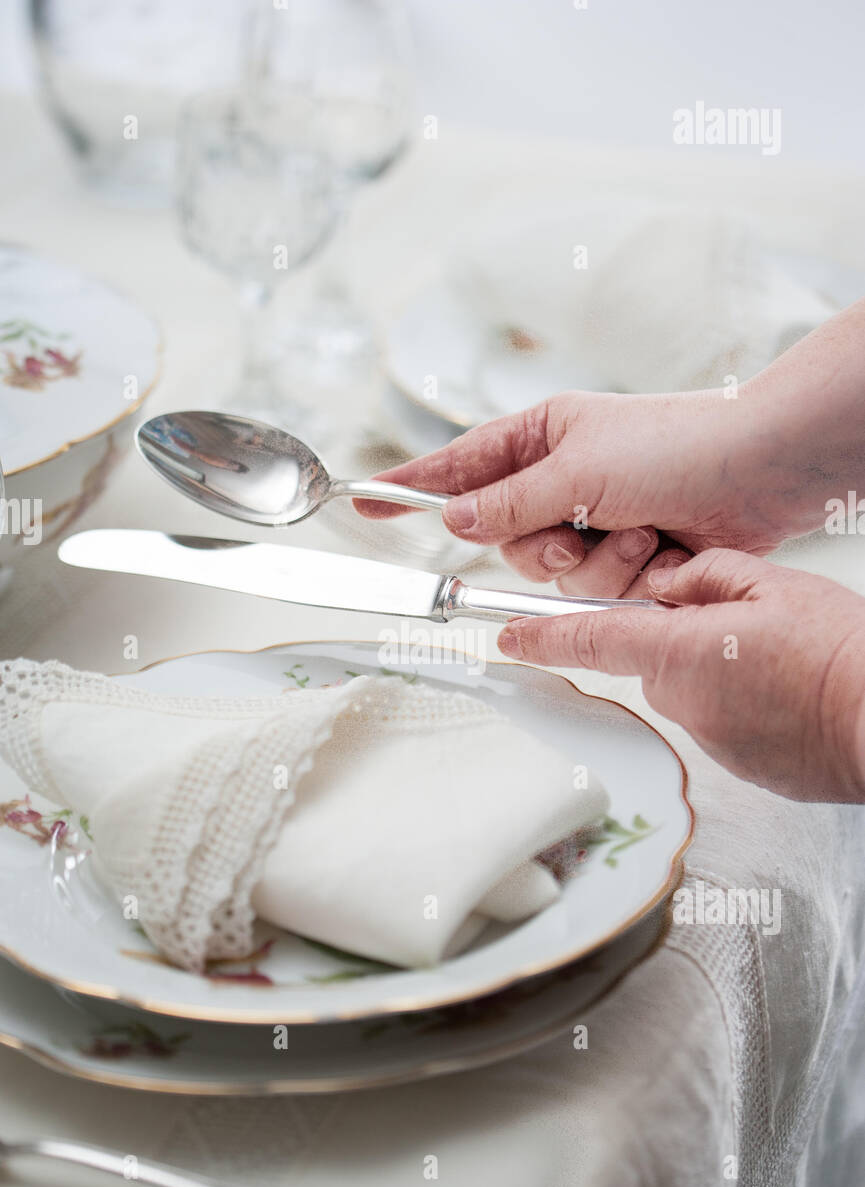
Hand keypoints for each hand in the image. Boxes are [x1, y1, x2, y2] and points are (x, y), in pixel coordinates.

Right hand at [355, 385, 806, 597]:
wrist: (758, 471)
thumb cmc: (674, 445)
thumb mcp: (578, 469)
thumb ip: (508, 503)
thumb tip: (454, 520)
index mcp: (541, 439)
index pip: (458, 466)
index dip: (411, 488)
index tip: (362, 501)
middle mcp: (561, 483)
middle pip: (507, 543)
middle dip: (544, 546)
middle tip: (582, 527)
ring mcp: (594, 522)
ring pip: (553, 576)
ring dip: (598, 563)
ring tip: (642, 531)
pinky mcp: (626, 558)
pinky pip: (597, 592)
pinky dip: (630, 578)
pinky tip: (663, 550)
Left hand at [497, 549, 864, 802]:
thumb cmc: (836, 655)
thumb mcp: (769, 584)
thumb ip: (703, 578)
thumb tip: (669, 587)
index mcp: (676, 651)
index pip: (587, 640)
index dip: (540, 636)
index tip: (506, 638)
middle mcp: (680, 700)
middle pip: (655, 656)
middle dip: (683, 635)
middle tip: (747, 620)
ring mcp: (708, 738)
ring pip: (691, 686)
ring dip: (719, 667)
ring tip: (779, 657)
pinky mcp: (736, 762)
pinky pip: (722, 718)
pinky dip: (743, 701)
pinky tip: (786, 690)